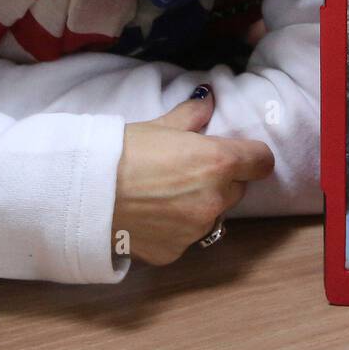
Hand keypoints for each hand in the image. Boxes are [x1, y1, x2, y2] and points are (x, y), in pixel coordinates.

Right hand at [111, 89, 274, 266]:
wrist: (86, 192)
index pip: (262, 161)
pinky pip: (185, 238)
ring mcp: (196, 230)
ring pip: (212, 215)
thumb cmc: (122, 151)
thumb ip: (192, 114)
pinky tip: (150, 215)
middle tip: (188, 170)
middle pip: (237, 189)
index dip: (252, 156)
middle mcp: (214, 199)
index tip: (240, 154)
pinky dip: (174, 229)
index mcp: (218, 162)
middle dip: (221, 180)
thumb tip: (208, 97)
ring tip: (165, 194)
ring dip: (200, 206)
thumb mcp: (160, 125)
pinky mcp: (175, 252)